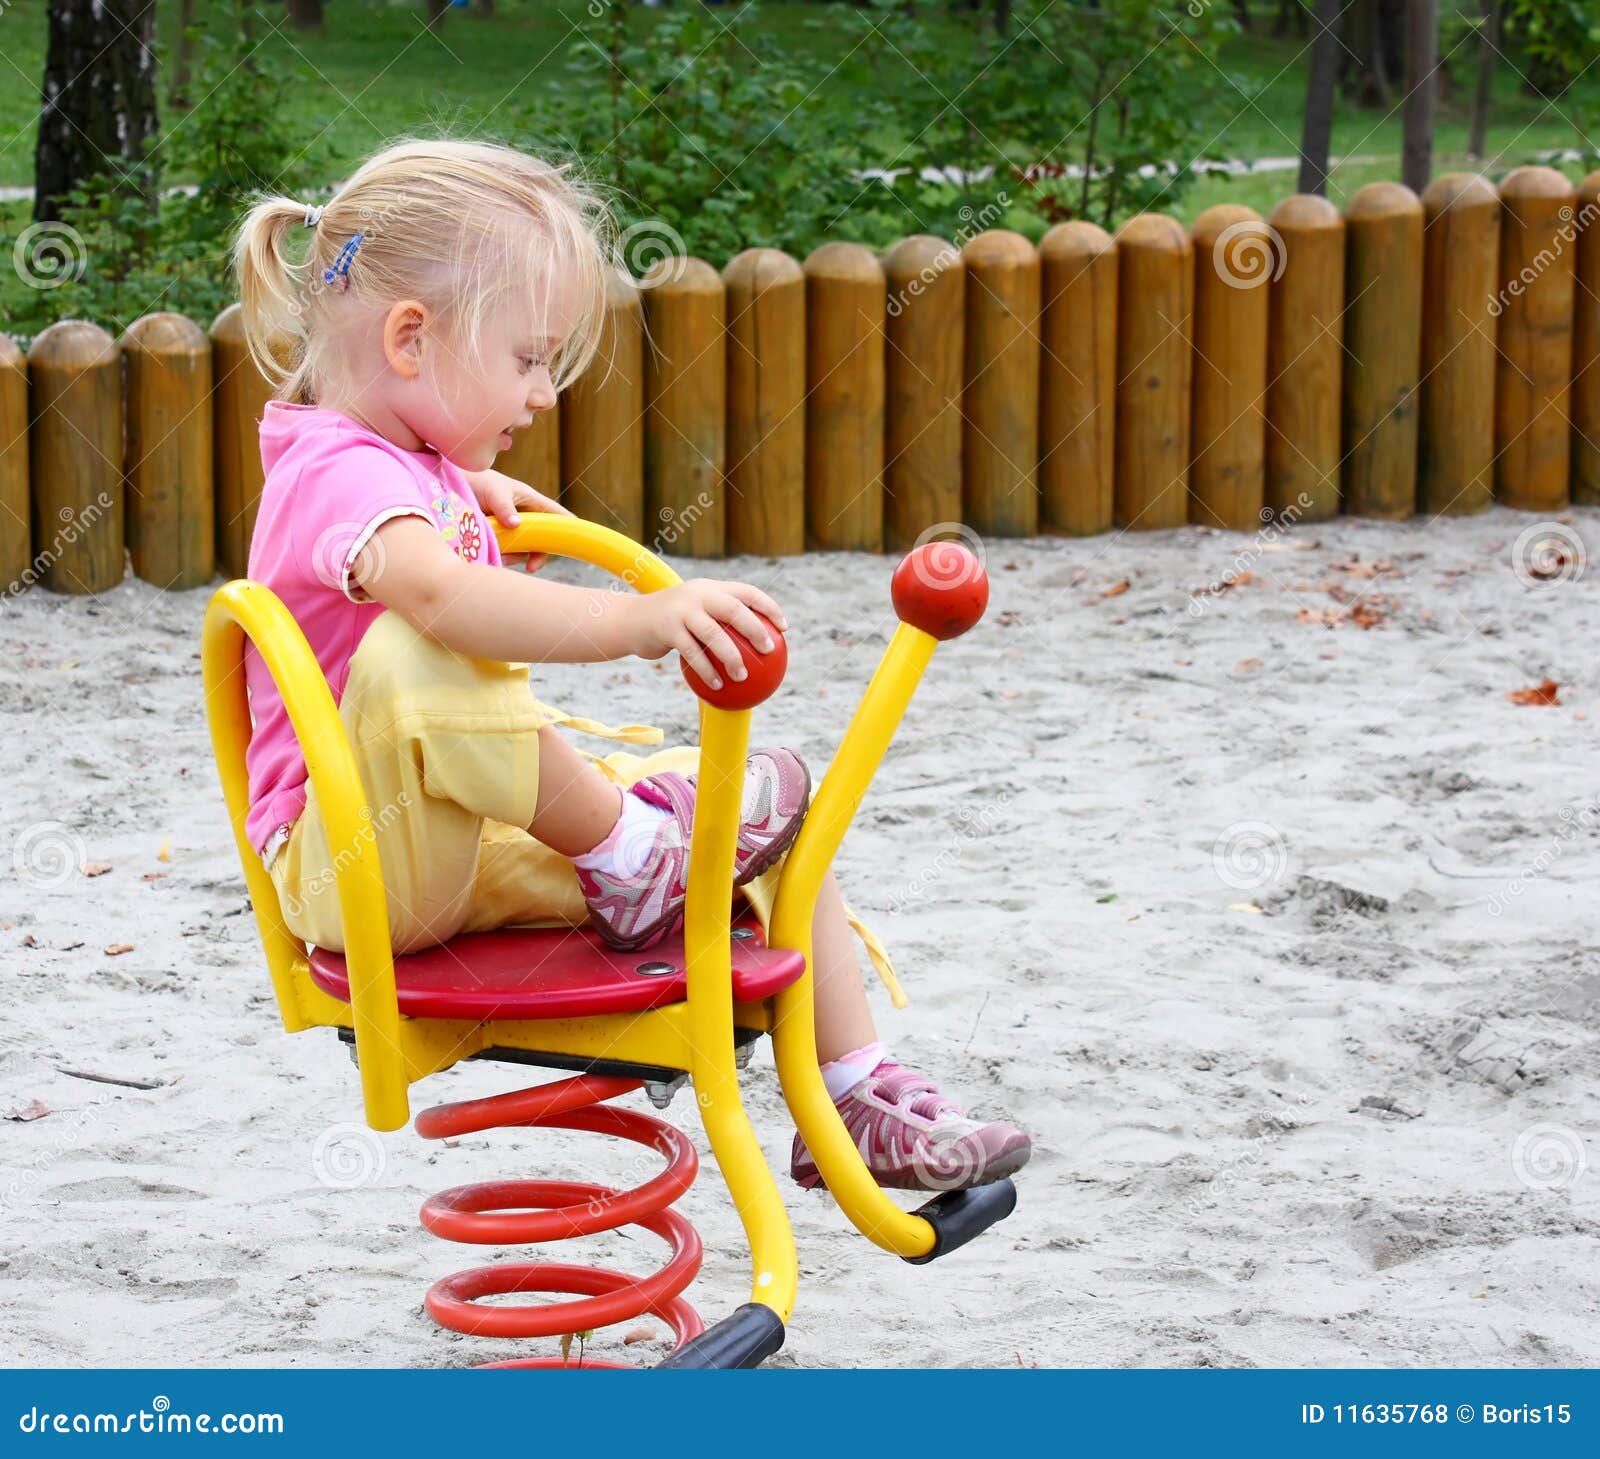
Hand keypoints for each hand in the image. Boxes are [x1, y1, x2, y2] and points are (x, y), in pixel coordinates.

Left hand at [466, 468, 571, 574]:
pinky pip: (506, 553)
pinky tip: (491, 553)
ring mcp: (511, 529)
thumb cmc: (477, 481)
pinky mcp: (497, 538)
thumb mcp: (493, 491)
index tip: (578, 540)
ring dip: (513, 555)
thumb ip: (504, 507)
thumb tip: (516, 524)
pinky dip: (501, 556)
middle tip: (532, 567)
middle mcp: (523, 517)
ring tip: (497, 552)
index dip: (569, 526)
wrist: (448, 487)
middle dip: (538, 554)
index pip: (556, 514)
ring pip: (523, 549)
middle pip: (542, 540)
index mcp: (529, 501)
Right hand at [628, 578, 788, 690]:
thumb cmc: (671, 624)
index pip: (747, 592)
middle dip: (755, 629)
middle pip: (734, 609)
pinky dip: (707, 670)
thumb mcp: (695, 614)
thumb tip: (757, 650)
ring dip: (731, 657)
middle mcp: (698, 593)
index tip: (784, 627)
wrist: (631, 620)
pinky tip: (718, 687)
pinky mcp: (667, 628)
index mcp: (711, 587)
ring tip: (743, 676)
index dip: (769, 607)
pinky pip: (692, 653)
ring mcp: (682, 609)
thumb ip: (720, 622)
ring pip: (714, 634)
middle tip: (768, 650)